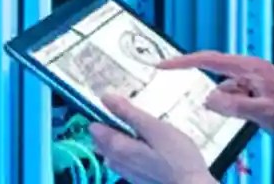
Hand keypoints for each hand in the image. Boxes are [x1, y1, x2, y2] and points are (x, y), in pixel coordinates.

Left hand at [88, 95, 217, 183]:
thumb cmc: (177, 157)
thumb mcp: (154, 128)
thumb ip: (129, 113)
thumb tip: (106, 98)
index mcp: (118, 146)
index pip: (96, 130)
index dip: (98, 115)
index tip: (103, 105)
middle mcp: (117, 162)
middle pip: (101, 144)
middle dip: (104, 129)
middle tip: (113, 115)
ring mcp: (127, 173)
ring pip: (111, 155)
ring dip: (113, 142)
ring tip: (124, 130)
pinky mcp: (138, 180)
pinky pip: (122, 164)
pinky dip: (123, 153)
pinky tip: (135, 149)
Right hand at [159, 51, 273, 147]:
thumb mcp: (264, 114)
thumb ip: (235, 106)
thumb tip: (209, 100)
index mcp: (251, 68)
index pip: (210, 60)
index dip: (184, 62)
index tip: (163, 65)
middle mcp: (250, 70)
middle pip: (215, 72)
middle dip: (201, 83)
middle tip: (181, 88)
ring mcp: (254, 81)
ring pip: (225, 90)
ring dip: (225, 103)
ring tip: (249, 117)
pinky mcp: (256, 93)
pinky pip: (235, 98)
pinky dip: (232, 107)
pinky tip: (247, 119)